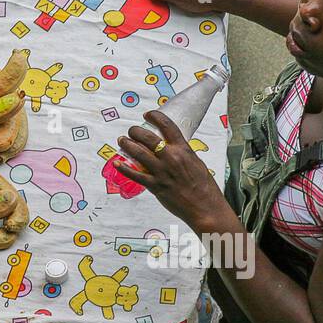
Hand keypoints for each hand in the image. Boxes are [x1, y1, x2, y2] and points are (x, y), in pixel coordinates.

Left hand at [115, 112, 233, 232]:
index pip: (167, 125)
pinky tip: (117, 163)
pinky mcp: (155, 186)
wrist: (205, 207)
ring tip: (122, 141)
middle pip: (147, 137)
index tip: (148, 115)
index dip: (154, 117)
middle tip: (131, 131)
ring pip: (138, 152)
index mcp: (184, 149)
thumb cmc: (204, 186)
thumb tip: (172, 147)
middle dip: (135, 131)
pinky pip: (135, 174)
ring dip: (127, 144)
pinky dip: (124, 168)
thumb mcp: (196, 162)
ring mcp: (162, 172)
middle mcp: (171, 157)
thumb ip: (183, 153)